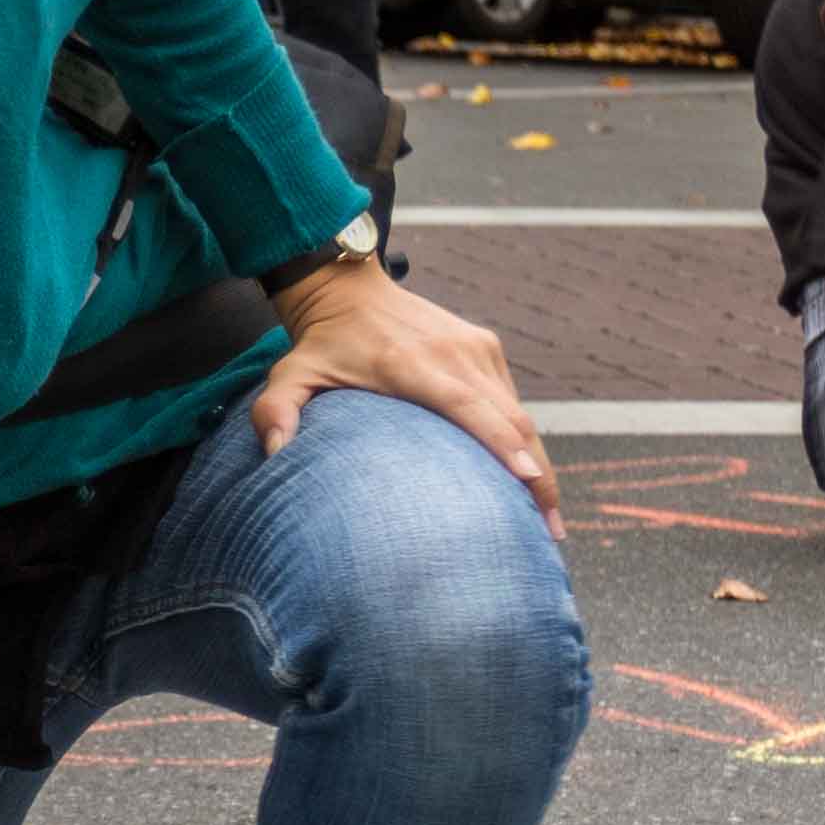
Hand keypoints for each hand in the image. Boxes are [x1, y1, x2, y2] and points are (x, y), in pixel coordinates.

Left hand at [248, 257, 556, 530]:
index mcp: (411, 363)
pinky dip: (523, 440)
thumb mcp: (288, 376)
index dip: (502, 445)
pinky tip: (530, 480)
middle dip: (538, 477)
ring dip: (538, 464)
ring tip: (549, 520)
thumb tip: (273, 453)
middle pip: (510, 420)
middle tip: (551, 534)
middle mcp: (453, 353)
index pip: (468, 407)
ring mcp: (474, 347)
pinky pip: (512, 400)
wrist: (348, 290)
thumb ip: (275, 411)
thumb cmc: (319, 345)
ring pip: (519, 413)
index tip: (530, 482)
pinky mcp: (485, 346)